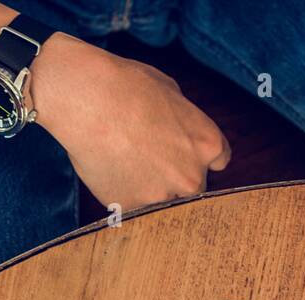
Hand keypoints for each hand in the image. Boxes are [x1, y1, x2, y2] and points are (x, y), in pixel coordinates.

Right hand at [32, 34, 229, 210]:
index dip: (198, 156)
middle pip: (194, 187)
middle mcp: (192, 176)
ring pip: (165, 203)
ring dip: (151, 191)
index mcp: (207, 144)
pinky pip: (135, 209)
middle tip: (148, 159)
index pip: (219, 161)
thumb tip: (180, 129)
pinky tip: (109, 173)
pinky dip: (124, 197)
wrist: (85, 99)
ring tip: (125, 165)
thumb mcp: (170, 91)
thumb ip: (184, 119)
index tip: (183, 152)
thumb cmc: (124, 85)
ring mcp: (163, 197)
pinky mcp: (133, 208)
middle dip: (176, 176)